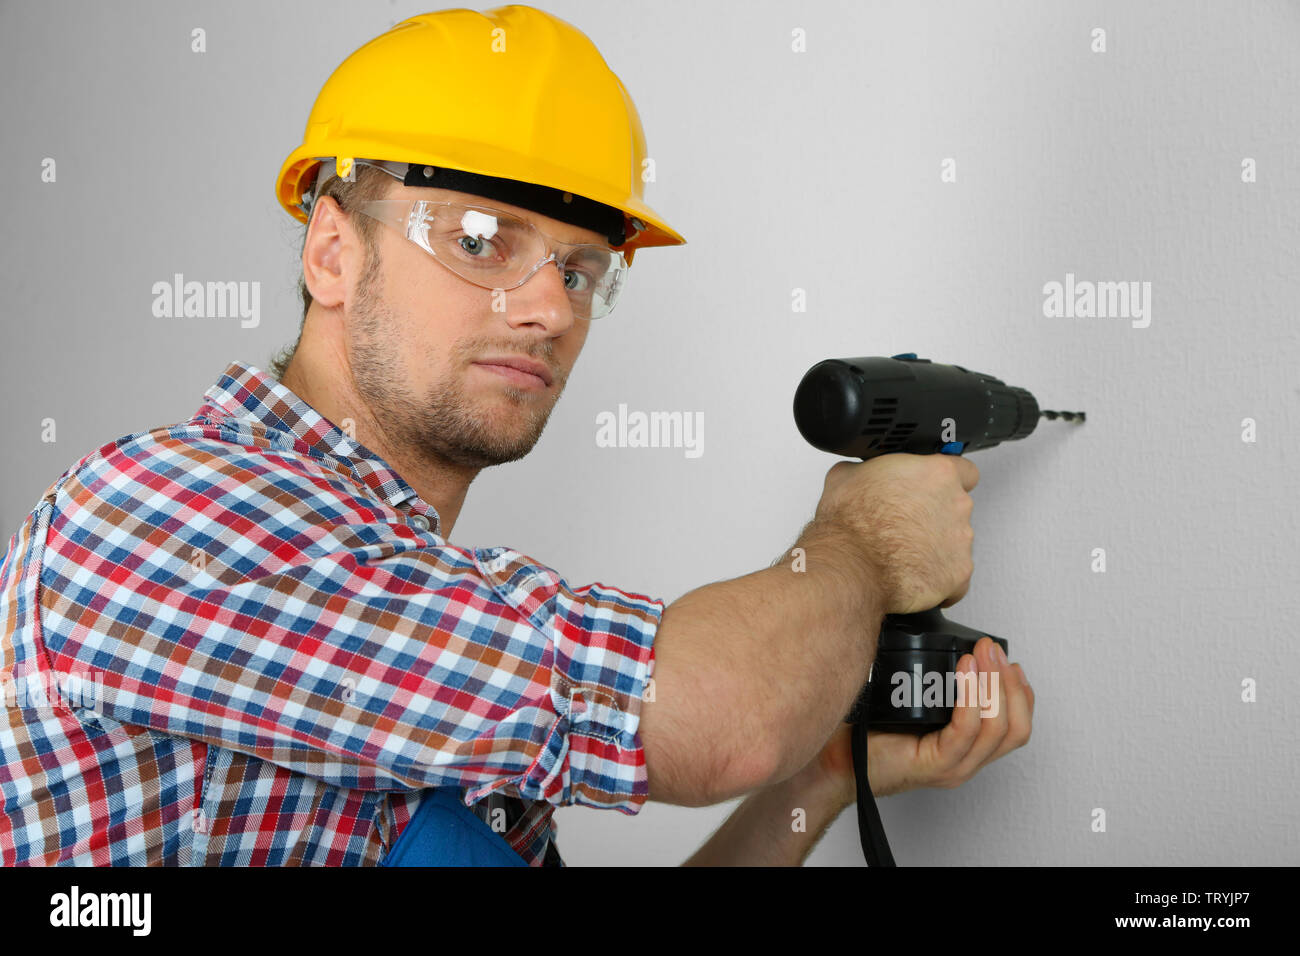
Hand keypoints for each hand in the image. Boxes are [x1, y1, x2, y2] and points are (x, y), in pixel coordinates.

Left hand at [810, 636, 1033, 808]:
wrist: (834, 759)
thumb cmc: (866, 731)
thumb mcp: (911, 700)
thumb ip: (935, 683)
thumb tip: (947, 642)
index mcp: (965, 747)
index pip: (1015, 727)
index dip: (1022, 694)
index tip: (1010, 662)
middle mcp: (965, 760)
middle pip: (1016, 729)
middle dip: (1011, 684)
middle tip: (992, 651)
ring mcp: (952, 767)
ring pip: (997, 729)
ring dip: (994, 686)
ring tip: (981, 655)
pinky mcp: (934, 766)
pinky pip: (965, 732)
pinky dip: (971, 699)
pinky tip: (964, 673)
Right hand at [813, 455, 980, 614]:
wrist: (850, 567)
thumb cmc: (851, 525)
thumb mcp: (845, 476)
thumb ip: (866, 470)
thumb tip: (859, 473)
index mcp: (937, 474)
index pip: (966, 471)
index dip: (948, 481)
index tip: (936, 490)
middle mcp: (957, 504)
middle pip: (957, 509)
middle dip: (935, 517)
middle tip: (905, 524)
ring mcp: (961, 541)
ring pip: (955, 543)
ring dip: (936, 547)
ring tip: (903, 553)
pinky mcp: (958, 574)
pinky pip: (955, 577)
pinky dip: (938, 578)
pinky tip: (913, 575)